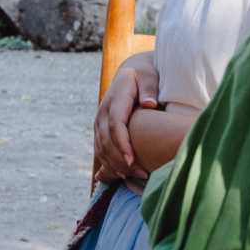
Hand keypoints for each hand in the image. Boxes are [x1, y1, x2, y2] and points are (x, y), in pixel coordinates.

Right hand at [92, 52, 159, 183]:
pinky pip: (100, 147)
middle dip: (120, 159)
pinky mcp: (100, 127)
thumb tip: (149, 104)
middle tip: (141, 174)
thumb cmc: (146, 76)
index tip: (133, 160)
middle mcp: (104, 109)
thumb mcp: (150, 76)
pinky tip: (121, 174)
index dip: (122, 144)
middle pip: (106, 139)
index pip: (115, 124)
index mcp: (116, 97)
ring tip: (133, 177)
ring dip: (114, 164)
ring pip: (101, 146)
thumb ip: (150, 88)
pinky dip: (108, 162)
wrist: (132, 72)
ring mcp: (100, 119)